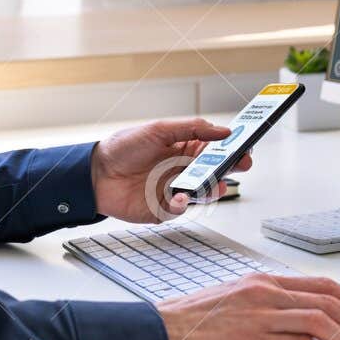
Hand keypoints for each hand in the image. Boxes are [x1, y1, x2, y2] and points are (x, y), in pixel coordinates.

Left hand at [89, 117, 252, 222]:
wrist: (95, 174)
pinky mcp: (162, 209)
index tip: (245, 144)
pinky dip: (183, 204)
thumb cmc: (123, 148)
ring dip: (213, 189)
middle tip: (242, 164)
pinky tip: (179, 197)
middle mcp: (182, 169)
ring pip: (203, 192)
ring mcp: (174, 190)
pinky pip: (180, 209)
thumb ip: (192, 129)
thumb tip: (223, 130)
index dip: (230, 147)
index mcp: (183, 148)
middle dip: (230, 167)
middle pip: (214, 170)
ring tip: (218, 184)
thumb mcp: (159, 129)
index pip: (214, 148)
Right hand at [158, 273, 339, 339]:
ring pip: (324, 321)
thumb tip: (292, 328)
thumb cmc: (187, 326)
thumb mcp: (230, 304)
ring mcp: (261, 315)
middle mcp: (266, 293)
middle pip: (331, 301)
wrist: (154, 335)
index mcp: (262, 282)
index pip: (321, 286)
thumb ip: (264, 310)